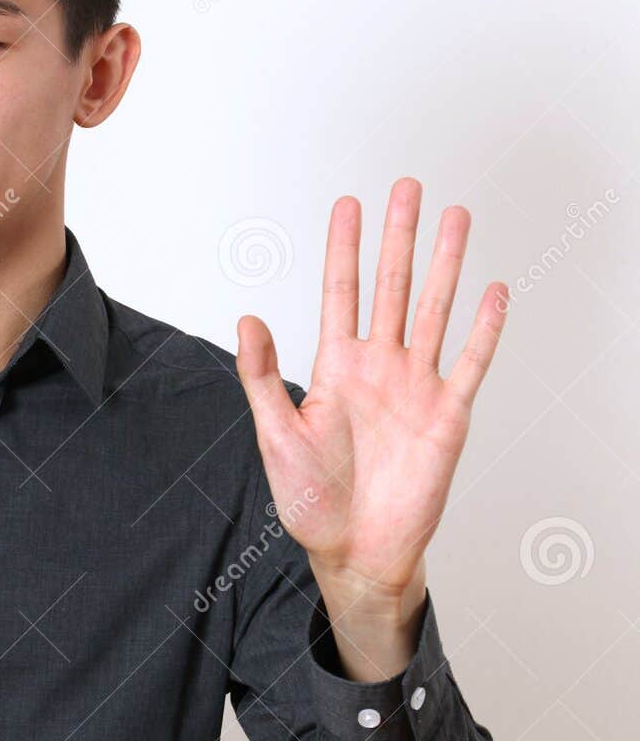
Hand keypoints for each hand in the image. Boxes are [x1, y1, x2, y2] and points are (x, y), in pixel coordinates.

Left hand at [236, 177, 507, 608]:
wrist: (356, 553)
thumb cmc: (311, 502)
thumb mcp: (275, 435)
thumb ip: (261, 376)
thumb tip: (246, 318)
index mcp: (336, 368)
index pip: (341, 292)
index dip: (345, 248)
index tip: (348, 203)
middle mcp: (379, 368)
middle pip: (391, 287)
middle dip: (399, 237)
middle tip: (407, 186)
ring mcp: (416, 387)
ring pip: (433, 310)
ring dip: (445, 264)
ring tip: (455, 217)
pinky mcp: (448, 415)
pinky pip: (470, 362)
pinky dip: (485, 328)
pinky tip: (494, 291)